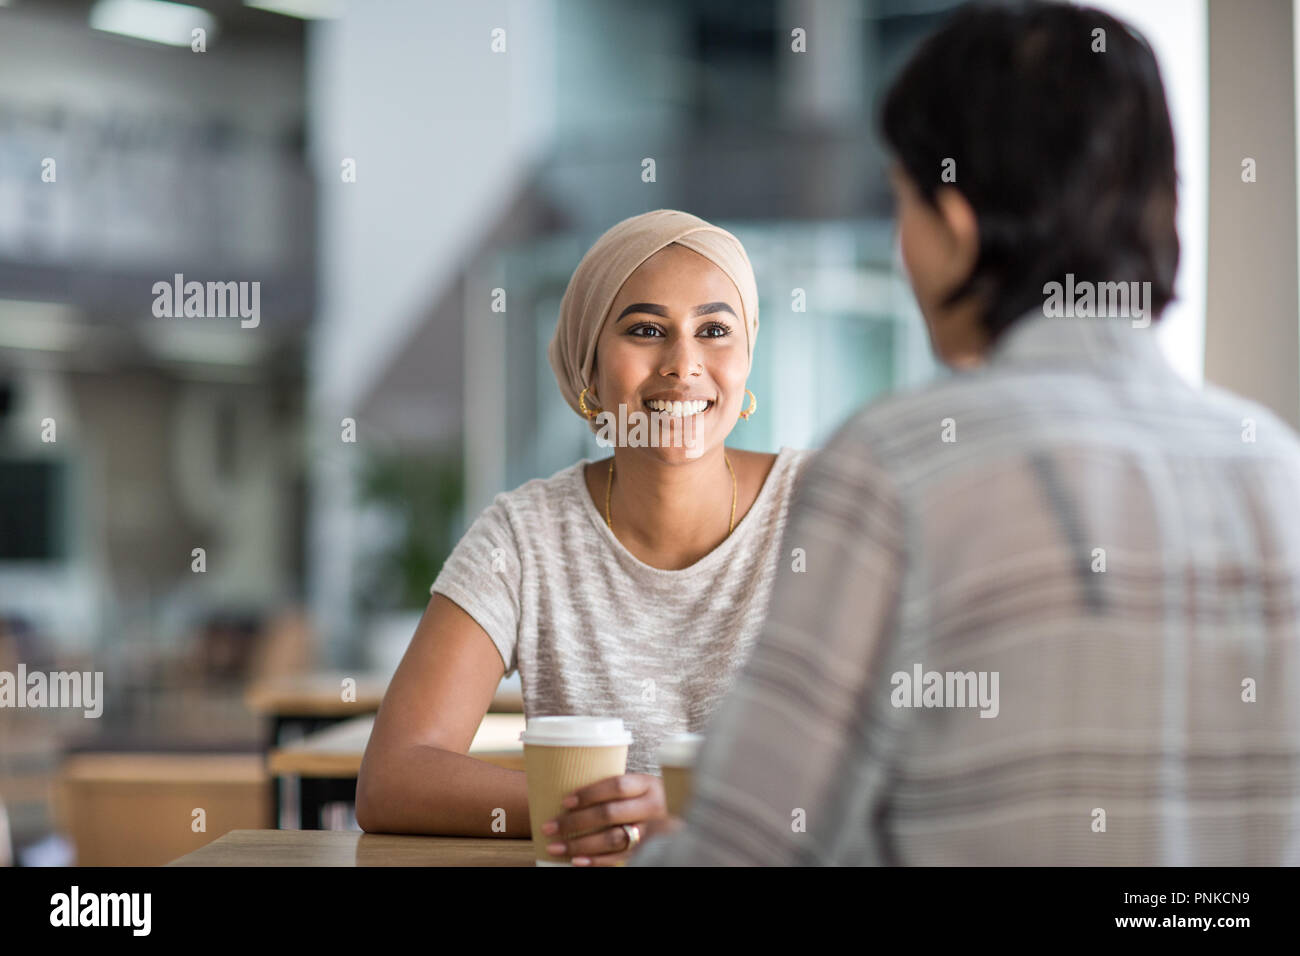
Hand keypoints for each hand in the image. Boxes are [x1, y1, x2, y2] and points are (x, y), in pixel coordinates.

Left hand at [541, 772, 667, 865]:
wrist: (687, 817)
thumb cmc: (649, 800)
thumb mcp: (641, 787)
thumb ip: (617, 790)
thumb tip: (570, 797)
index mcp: (647, 784)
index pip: (616, 786)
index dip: (589, 793)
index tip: (565, 801)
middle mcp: (652, 807)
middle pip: (609, 814)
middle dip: (575, 821)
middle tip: (550, 826)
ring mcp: (651, 831)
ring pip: (612, 839)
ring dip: (579, 844)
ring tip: (555, 846)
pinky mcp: (649, 850)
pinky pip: (619, 858)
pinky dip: (596, 861)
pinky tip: (576, 861)